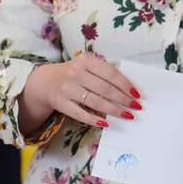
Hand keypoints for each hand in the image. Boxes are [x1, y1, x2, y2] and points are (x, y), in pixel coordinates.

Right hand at [23, 52, 141, 129]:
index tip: (136, 94)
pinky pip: (80, 114)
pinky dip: (94, 119)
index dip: (125, 85)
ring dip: (114, 111)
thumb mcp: (86, 65)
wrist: (46, 82)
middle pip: (105, 89)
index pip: (110, 73)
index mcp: (85, 60)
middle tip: (135, 107)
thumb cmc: (73, 73)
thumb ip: (103, 72)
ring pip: (95, 102)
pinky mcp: (61, 103)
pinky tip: (106, 122)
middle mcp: (75, 73)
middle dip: (123, 99)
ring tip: (126, 115)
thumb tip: (128, 88)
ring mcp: (67, 89)